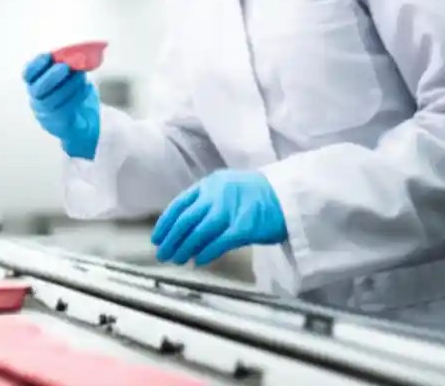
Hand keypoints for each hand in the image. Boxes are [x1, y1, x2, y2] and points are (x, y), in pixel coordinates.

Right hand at [22, 53, 100, 158]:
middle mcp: (37, 101)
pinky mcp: (60, 124)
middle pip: (37, 89)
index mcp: (36, 86)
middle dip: (51, 76)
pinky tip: (86, 88)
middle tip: (65, 66)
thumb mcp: (67, 79)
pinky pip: (66, 110)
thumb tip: (75, 54)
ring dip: (67, 85)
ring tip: (80, 75)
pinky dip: (77, 96)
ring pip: (52, 100)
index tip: (48, 55)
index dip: (35, 65)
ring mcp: (47, 114)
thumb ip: (65, 68)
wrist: (82, 124)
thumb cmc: (72, 96)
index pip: (27, 75)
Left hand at [151, 170, 286, 265]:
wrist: (288, 197)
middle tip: (162, 253)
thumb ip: (208, 200)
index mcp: (211, 184)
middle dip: (171, 239)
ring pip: (198, 232)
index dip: (165, 223)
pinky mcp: (243, 227)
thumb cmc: (258, 195)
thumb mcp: (228, 187)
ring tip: (176, 260)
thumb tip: (185, 224)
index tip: (157, 237)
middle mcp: (217, 195)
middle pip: (186, 220)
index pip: (179, 204)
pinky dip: (205, 253)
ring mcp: (230, 210)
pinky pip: (218, 243)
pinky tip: (198, 260)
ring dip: (184, 248)